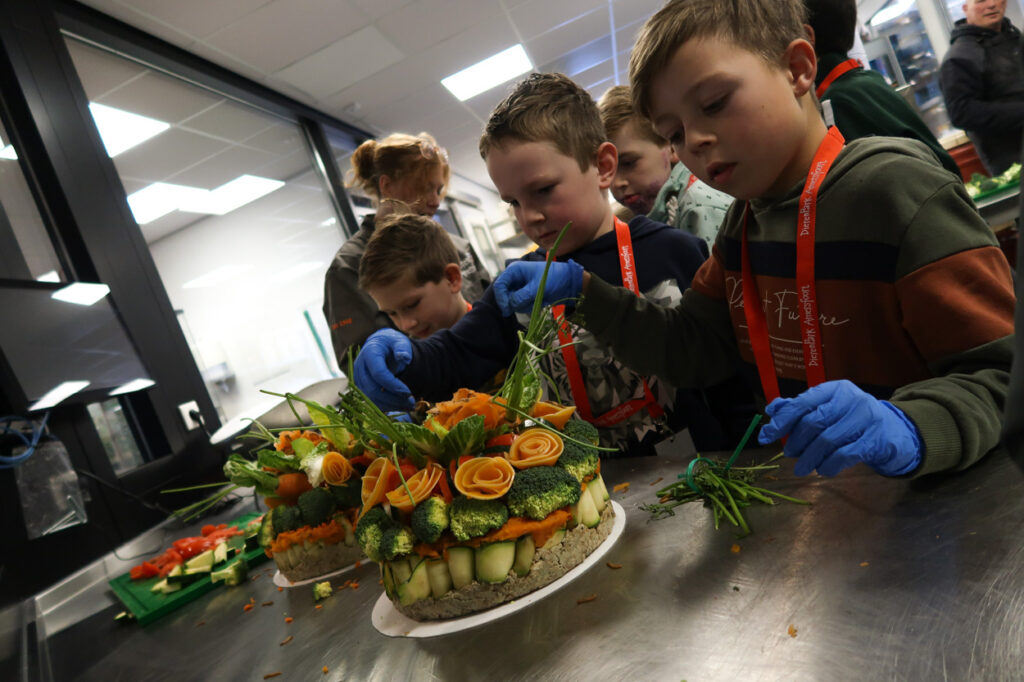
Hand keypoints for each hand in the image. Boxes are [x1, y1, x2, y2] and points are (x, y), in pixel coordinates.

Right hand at [353, 329, 414, 411]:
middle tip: (410, 403)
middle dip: (392, 399)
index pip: (378, 373)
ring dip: (389, 405)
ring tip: (407, 406)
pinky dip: (384, 405)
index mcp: (369, 353)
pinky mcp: (361, 386)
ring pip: (370, 398)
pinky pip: (370, 400)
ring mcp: (358, 377)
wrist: (382, 346)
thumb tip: (404, 357)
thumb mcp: (400, 341)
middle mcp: (360, 366)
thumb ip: (402, 348)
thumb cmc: (392, 344)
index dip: (393, 385)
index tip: (408, 393)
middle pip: (372, 389)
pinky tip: (398, 405)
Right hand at [493, 260, 583, 315]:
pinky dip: (529, 306)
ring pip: (512, 303)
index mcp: (515, 270)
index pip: (499, 285)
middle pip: (504, 296)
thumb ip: (523, 296)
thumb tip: (511, 304)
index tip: (507, 309)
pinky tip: (539, 302)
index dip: (501, 298)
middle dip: (515, 303)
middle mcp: (514, 279)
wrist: (568, 282)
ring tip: (538, 300)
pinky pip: (520, 305)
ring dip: (524, 305)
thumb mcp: (538, 286)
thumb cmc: (553, 278)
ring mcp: (519, 288)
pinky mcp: (524, 296)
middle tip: (527, 305)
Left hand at [757, 380, 921, 476]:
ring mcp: (866, 418)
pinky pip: (844, 455)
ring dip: (810, 457)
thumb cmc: (851, 420)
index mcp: (834, 389)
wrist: (893, 432)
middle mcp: (851, 399)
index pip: (802, 403)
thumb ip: (799, 408)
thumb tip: (772, 410)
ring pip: (828, 440)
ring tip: (802, 467)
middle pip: (813, 422)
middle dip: (796, 441)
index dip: (782, 421)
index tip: (766, 437)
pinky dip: (828, 465)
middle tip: (788, 454)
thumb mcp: (827, 408)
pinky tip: (822, 470)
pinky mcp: (875, 439)